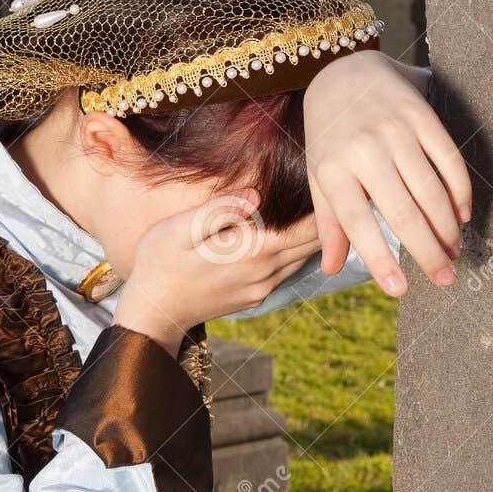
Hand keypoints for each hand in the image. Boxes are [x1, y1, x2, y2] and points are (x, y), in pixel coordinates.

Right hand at [114, 192, 320, 355]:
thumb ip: (219, 211)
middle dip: (329, 219)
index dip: (326, 205)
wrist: (151, 311)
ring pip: (303, 258)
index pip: (308, 227)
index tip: (337, 180)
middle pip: (313, 244)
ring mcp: (261, 288)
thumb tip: (256, 195)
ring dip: (315, 236)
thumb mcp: (179, 229)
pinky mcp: (254, 296)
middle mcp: (265, 272)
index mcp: (252, 251)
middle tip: (342, 189)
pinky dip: (296, 251)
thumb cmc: (158, 262)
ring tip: (328, 207)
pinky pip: (286, 271)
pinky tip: (295, 234)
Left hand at [303, 50, 471, 295]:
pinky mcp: (421, 114)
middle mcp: (364, 150)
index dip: (380, 260)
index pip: (358, 224)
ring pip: (429, 189)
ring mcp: (394, 130)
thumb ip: (329, 223)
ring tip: (452, 253)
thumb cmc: (330, 136)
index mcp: (333, 169)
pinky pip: (448, 158)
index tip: (400, 290)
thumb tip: (331, 269)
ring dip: (445, 227)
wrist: (345, 72)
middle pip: (402, 212)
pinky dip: (459, 190)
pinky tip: (461, 216)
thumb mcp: (320, 177)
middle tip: (444, 280)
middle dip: (426, 251)